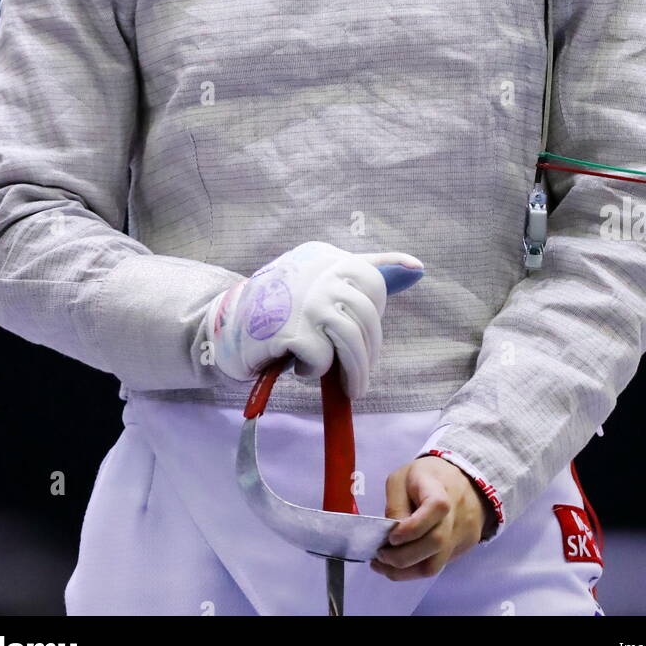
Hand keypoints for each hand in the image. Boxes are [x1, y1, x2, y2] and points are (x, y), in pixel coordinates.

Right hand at [207, 240, 423, 398]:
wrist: (227, 327)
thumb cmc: (282, 308)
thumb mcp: (323, 280)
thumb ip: (370, 272)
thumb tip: (419, 268)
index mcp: (328, 257)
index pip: (373, 284)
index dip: (372, 319)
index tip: (360, 338)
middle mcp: (319, 272)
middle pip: (366, 317)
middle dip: (367, 355)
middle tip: (359, 379)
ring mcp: (305, 300)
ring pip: (350, 340)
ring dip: (355, 371)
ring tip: (351, 388)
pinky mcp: (291, 329)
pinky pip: (322, 359)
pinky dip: (315, 371)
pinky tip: (299, 367)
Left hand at [370, 456, 492, 580]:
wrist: (463, 479)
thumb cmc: (426, 477)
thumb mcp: (401, 478)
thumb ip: (395, 505)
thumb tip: (390, 537)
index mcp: (440, 490)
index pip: (435, 509)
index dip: (412, 528)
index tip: (391, 536)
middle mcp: (457, 514)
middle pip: (436, 543)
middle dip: (402, 557)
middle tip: (380, 556)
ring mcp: (463, 534)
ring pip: (436, 565)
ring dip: (407, 571)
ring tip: (385, 565)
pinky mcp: (463, 547)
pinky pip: (439, 564)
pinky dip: (416, 567)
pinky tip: (402, 561)